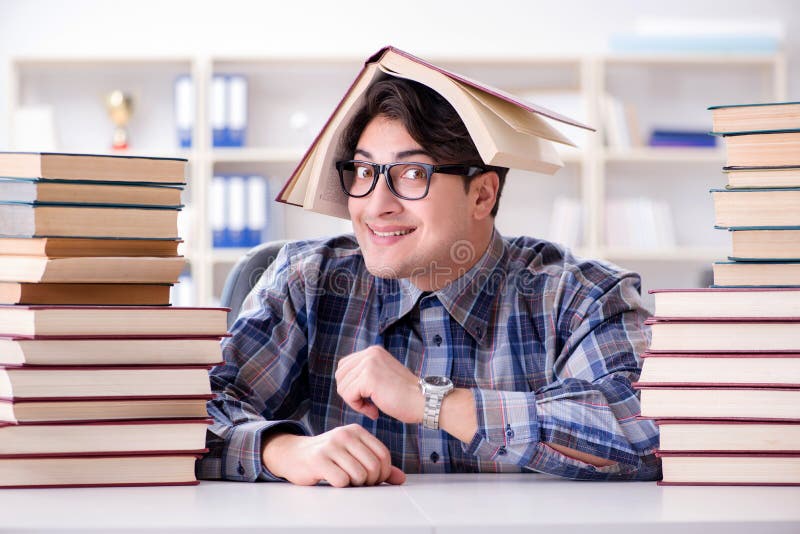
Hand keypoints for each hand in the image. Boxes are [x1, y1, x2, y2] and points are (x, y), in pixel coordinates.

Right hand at [262, 425, 405, 486]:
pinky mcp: (319, 460)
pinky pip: (342, 480)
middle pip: (373, 466)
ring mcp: (331, 446)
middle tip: (359, 483)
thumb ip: (376, 464)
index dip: (383, 473)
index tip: (373, 479)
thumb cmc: (326, 455)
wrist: (294, 454)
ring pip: (359, 475)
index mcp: (356, 431)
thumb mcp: (353, 454)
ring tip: (345, 480)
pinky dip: (341, 485)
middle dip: (370, 481)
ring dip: (355, 485)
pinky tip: (333, 479)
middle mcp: (345, 435)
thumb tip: (400, 478)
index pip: (383, 455)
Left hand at [335, 345, 423, 423]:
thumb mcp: (382, 375)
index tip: (366, 396)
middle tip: (368, 404)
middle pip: (340, 376)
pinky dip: (358, 407)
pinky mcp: (368, 377)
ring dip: (355, 402)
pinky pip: (348, 395)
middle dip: (350, 394)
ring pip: (343, 387)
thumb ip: (365, 374)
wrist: (424, 401)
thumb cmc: (405, 396)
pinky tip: (374, 411)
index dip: (350, 385)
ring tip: (373, 408)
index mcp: (373, 351)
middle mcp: (369, 353)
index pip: (344, 366)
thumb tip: (343, 383)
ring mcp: (369, 363)